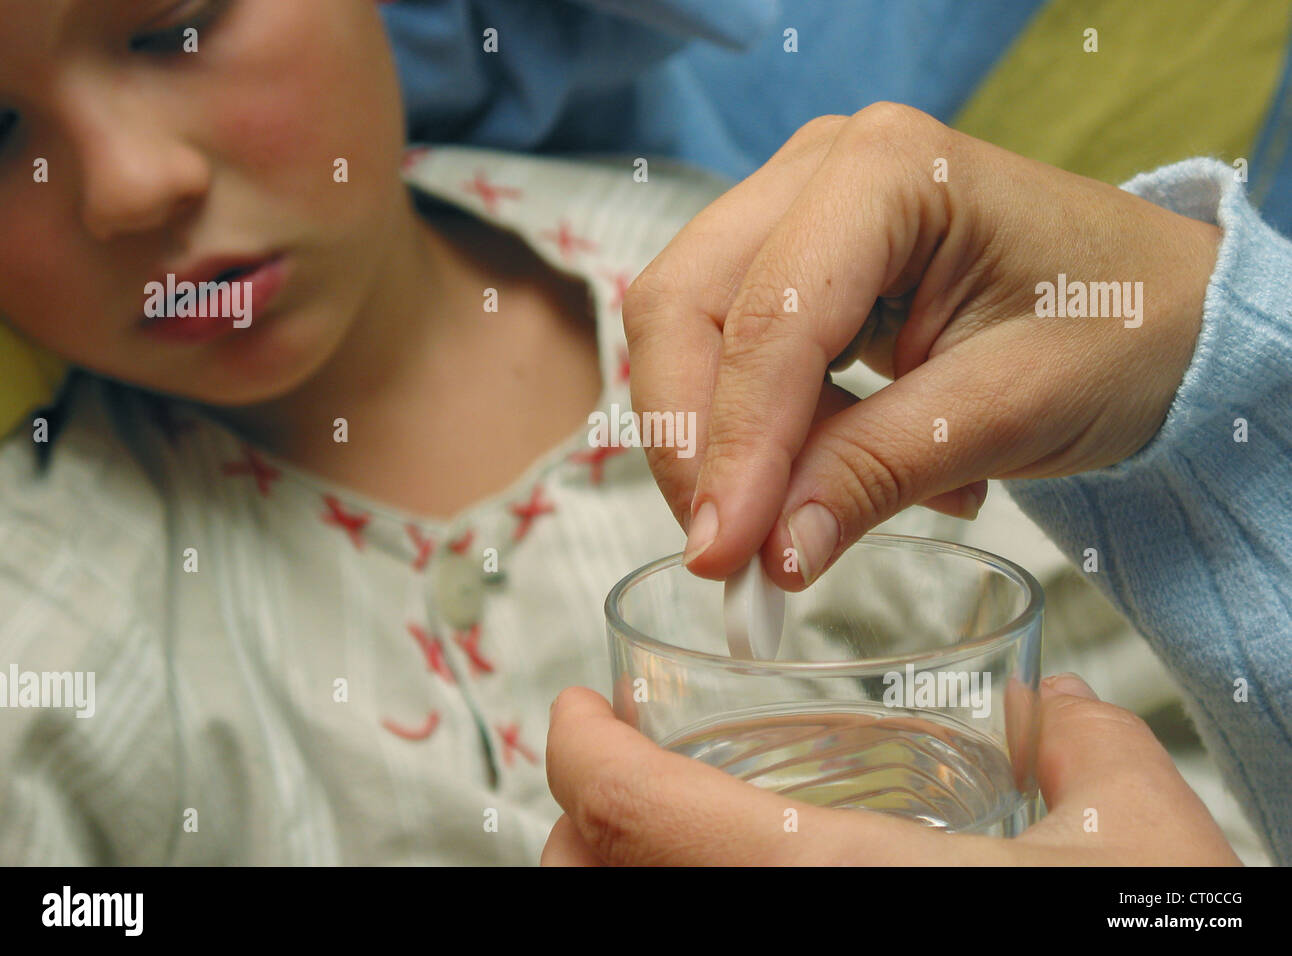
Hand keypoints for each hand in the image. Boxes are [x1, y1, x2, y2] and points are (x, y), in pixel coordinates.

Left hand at [541, 674, 1240, 864]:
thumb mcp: (1138, 849)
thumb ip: (1092, 750)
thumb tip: (1063, 711)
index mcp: (821, 879)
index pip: (629, 808)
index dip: (578, 746)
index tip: (580, 708)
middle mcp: (771, 940)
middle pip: (588, 882)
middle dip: (583, 819)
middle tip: (624, 772)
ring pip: (618, 931)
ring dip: (617, 877)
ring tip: (672, 837)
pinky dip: (671, 909)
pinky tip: (744, 887)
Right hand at [623, 103, 1221, 585]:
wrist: (1163, 314)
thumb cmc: (1118, 335)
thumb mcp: (1008, 412)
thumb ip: (878, 472)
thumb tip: (770, 555)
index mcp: (889, 169)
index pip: (769, 318)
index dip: (733, 444)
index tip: (723, 557)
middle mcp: (821, 169)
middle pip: (685, 304)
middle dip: (693, 438)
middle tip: (726, 555)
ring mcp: (797, 210)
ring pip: (688, 330)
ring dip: (720, 441)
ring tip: (814, 512)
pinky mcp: (793, 264)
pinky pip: (727, 353)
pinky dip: (757, 430)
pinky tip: (839, 468)